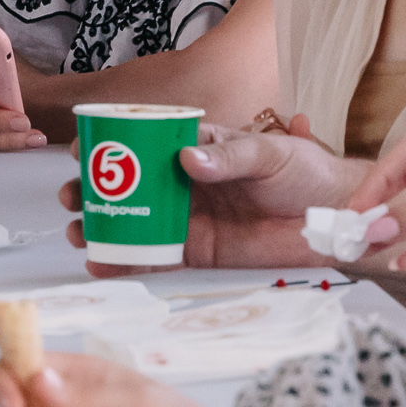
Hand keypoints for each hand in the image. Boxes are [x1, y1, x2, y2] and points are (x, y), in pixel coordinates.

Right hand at [61, 121, 370, 271]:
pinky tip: (101, 265)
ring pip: (134, 221)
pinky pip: (155, 258)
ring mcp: (188, 218)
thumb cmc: (305, 175)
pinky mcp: (198, 252)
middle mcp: (185, 183)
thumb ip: (230, 157)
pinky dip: (126, 263)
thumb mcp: (270, 154)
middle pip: (128, 184)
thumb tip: (188, 160)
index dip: (110, 143)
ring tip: (79, 231)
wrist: (332, 220)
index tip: (82, 149)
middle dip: (94, 189)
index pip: (145, 140)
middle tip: (73, 196)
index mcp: (198, 149)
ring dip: (102, 225)